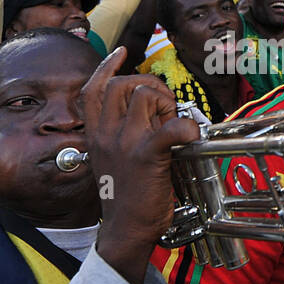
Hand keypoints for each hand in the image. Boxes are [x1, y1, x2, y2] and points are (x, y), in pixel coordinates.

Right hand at [81, 49, 198, 283]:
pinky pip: (171, 127)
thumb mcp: (110, 160)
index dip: (107, 67)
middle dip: (149, 87)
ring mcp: (125, 142)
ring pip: (145, 96)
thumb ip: (119, 135)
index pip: (93, 89)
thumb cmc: (125, 197)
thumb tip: (147, 113)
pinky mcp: (147, 155)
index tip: (121, 54)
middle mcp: (106, 133)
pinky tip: (191, 134)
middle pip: (124, 85)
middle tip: (164, 108)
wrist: (126, 229)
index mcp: (95, 134)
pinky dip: (186, 127)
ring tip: (172, 126)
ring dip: (166, 104)